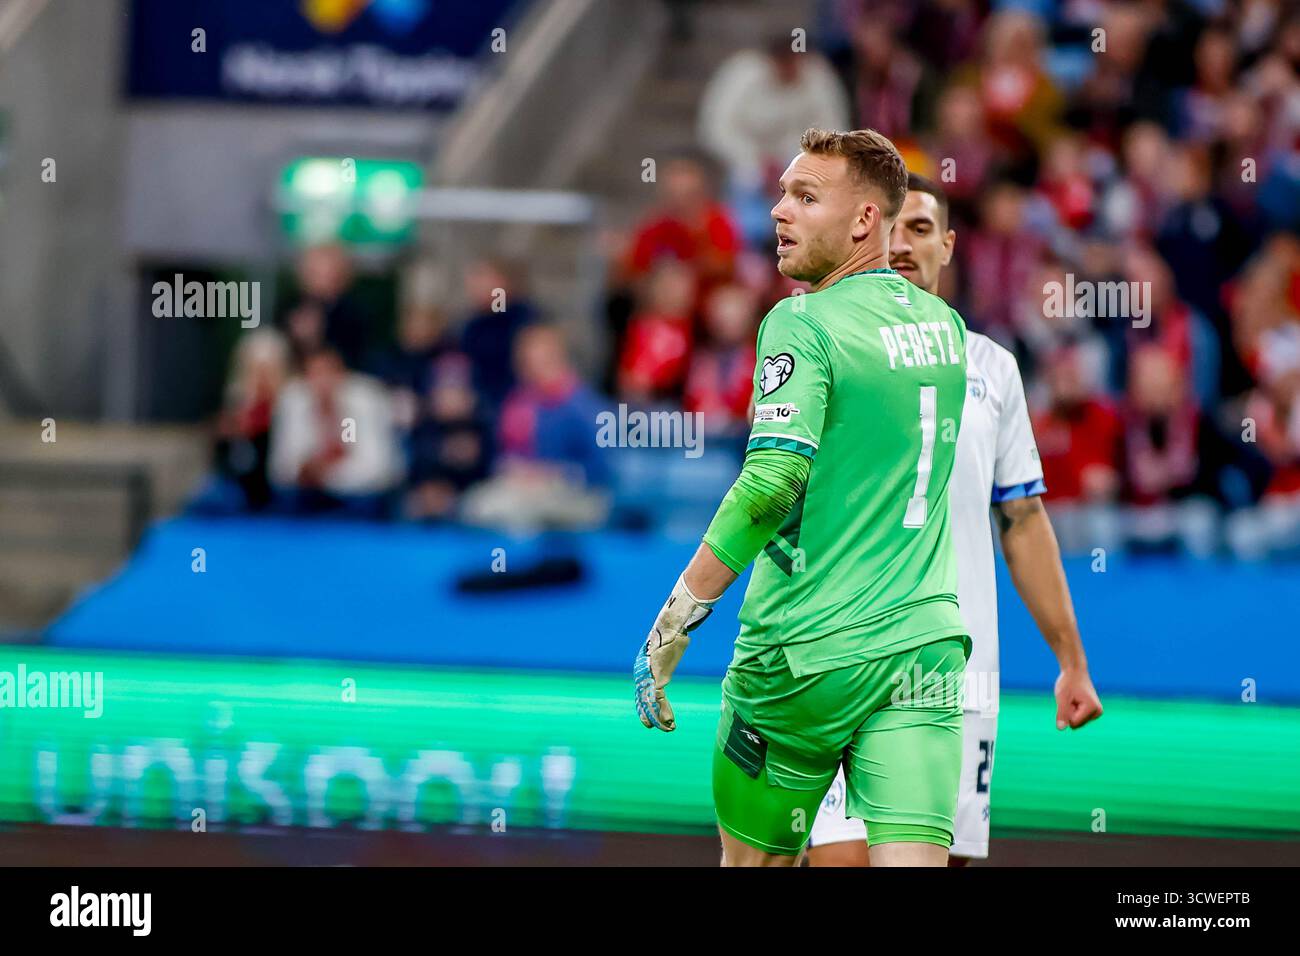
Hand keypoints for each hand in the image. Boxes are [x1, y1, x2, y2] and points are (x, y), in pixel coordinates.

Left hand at [634, 576, 716, 731]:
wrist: (671, 626)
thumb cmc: (673, 634)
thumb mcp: (671, 646)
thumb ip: (671, 651)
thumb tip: (681, 640)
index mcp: (643, 669)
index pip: (642, 692)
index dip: (645, 705)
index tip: (649, 716)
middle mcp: (642, 674)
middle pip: (642, 700)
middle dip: (648, 715)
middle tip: (653, 727)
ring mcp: (648, 676)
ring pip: (650, 703)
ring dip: (658, 718)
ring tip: (667, 729)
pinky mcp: (656, 677)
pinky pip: (658, 699)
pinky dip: (664, 711)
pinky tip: (670, 721)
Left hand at [1054, 668, 1102, 729]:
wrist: (1075, 671)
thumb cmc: (1068, 683)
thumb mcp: (1062, 698)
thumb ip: (1062, 714)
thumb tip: (1060, 729)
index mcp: (1093, 708)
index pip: (1073, 723)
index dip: (1066, 711)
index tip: (1070, 698)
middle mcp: (1098, 712)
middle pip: (1075, 724)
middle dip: (1069, 713)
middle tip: (1071, 699)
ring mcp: (1096, 713)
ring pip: (1076, 723)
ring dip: (1071, 712)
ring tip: (1073, 699)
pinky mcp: (1093, 713)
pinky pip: (1077, 719)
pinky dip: (1073, 711)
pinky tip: (1076, 701)